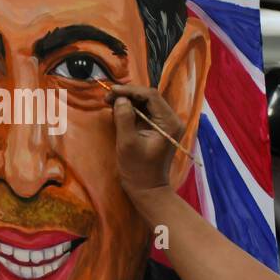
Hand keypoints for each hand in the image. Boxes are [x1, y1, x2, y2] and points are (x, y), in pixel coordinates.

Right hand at [107, 84, 185, 201]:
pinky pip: (145, 112)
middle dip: (128, 94)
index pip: (151, 96)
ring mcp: (166, 124)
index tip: (111, 91)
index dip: (130, 90)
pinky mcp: (158, 128)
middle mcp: (171, 119)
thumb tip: (120, 99)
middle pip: (149, 97)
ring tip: (109, 101)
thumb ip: (124, 118)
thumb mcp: (127, 143)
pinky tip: (117, 110)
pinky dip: (131, 109)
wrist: (147, 189)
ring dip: (128, 101)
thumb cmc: (138, 169)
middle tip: (107, 96)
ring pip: (146, 103)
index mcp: (169, 122)